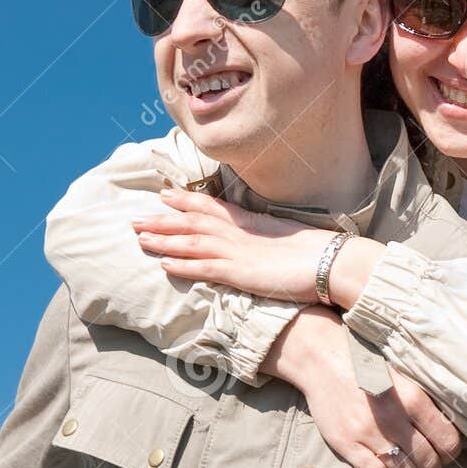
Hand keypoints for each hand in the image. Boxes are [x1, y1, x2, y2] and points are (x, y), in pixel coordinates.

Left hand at [133, 190, 362, 302]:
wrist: (332, 260)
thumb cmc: (315, 251)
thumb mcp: (285, 236)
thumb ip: (265, 235)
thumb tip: (257, 238)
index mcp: (249, 221)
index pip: (210, 206)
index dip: (184, 200)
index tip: (163, 195)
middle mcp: (238, 232)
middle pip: (192, 222)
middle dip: (162, 220)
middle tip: (134, 219)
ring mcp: (237, 251)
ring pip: (191, 242)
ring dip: (164, 240)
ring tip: (139, 239)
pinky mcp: (241, 273)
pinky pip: (205, 268)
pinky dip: (183, 265)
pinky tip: (164, 264)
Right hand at [265, 308, 460, 467]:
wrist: (324, 360)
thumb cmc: (367, 366)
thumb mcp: (403, 376)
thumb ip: (425, 401)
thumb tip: (449, 427)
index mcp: (413, 398)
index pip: (447, 440)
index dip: (450, 453)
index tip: (445, 454)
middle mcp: (393, 418)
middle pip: (428, 461)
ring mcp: (368, 433)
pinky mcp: (347, 445)